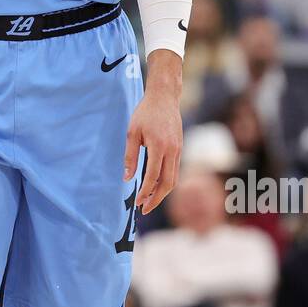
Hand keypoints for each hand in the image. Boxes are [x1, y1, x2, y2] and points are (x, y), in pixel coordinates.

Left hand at [124, 52, 182, 215]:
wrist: (165, 97)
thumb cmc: (145, 113)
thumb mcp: (132, 133)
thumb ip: (130, 156)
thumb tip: (127, 178)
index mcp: (159, 146)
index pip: (153, 176)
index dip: (145, 192)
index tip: (137, 202)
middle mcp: (172, 150)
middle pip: (168, 183)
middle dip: (156, 199)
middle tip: (144, 209)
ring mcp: (179, 150)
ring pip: (174, 179)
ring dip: (162, 193)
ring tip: (149, 201)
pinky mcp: (180, 148)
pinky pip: (175, 170)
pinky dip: (167, 182)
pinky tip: (156, 186)